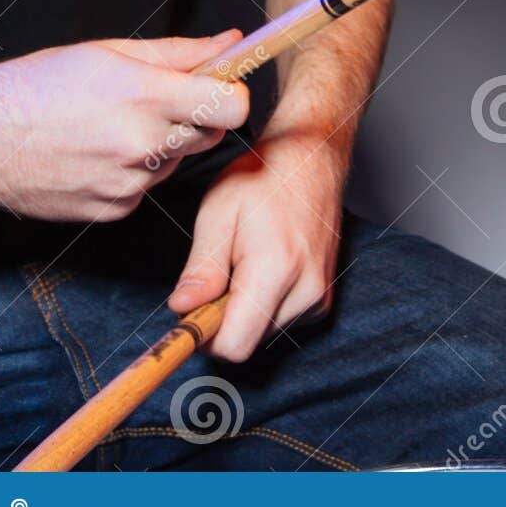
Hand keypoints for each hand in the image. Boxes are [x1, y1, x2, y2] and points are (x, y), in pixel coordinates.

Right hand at [0, 30, 249, 221]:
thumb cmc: (37, 86)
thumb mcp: (109, 53)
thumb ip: (180, 52)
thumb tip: (232, 43)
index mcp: (144, 96)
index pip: (231, 107)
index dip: (233, 96)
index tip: (221, 88)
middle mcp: (141, 144)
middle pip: (211, 135)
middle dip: (196, 117)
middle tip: (158, 101)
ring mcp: (129, 183)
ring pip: (176, 160)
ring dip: (161, 144)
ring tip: (112, 126)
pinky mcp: (114, 209)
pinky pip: (147, 187)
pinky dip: (134, 171)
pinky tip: (96, 154)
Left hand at [167, 128, 346, 361]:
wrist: (311, 161)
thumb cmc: (262, 179)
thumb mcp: (218, 213)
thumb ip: (201, 268)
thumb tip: (182, 309)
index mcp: (276, 268)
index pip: (234, 345)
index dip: (204, 334)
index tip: (191, 309)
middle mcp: (306, 290)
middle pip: (246, 342)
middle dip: (223, 318)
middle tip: (219, 270)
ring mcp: (319, 296)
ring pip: (262, 334)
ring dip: (244, 310)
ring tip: (245, 262)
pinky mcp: (324, 298)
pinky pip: (281, 322)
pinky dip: (264, 305)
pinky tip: (265, 267)